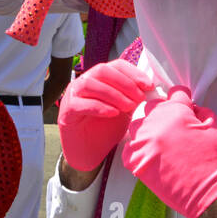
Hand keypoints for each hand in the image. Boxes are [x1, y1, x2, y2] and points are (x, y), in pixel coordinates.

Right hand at [58, 59, 154, 173]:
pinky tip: (113, 113)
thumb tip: (150, 88)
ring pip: (90, 84)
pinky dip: (100, 107)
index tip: (148, 86)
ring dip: (113, 94)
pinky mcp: (66, 112)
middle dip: (124, 83)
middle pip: (102, 70)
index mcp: (99, 78)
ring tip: (128, 107)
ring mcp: (72, 96)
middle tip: (139, 98)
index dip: (134, 73)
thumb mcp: (125, 110)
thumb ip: (133, 97)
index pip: (116, 65)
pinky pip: (81, 104)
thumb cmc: (105, 129)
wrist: (88, 152)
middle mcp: (84, 82)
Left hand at [121, 88, 216, 217]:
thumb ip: (200, 111)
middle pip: (153, 106)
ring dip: (148, 130)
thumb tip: (191, 107)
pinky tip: (152, 157)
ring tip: (162, 144)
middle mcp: (155, 122)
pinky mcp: (134, 161)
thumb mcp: (214, 128)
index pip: (175, 92)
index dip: (182, 100)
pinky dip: (139, 150)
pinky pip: (130, 147)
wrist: (208, 194)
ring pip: (138, 125)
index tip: (184, 108)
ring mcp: (142, 142)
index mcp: (176, 111)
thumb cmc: (213, 161)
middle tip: (173, 129)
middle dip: (163, 114)